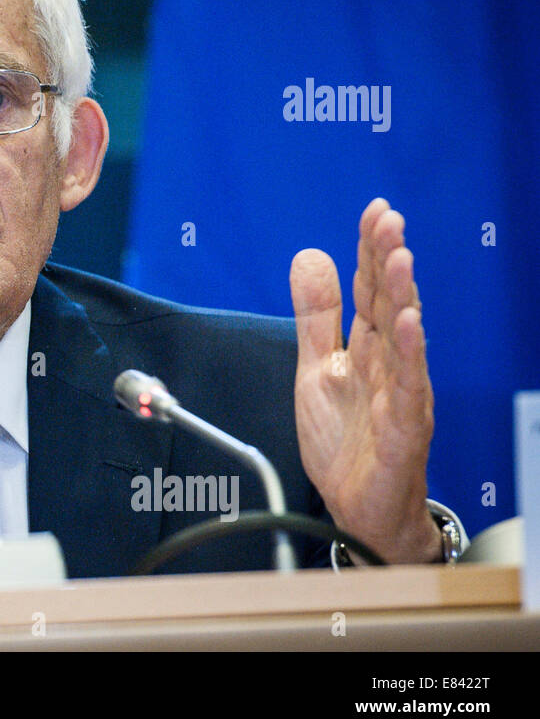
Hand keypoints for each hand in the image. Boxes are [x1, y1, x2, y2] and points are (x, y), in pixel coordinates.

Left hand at [289, 198, 441, 563]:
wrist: (355, 508)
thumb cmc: (345, 440)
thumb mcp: (315, 368)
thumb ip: (315, 316)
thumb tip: (309, 256)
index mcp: (366, 349)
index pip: (371, 291)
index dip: (370, 251)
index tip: (374, 210)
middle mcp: (388, 367)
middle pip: (390, 306)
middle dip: (389, 262)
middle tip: (389, 220)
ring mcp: (399, 398)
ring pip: (405, 342)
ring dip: (403, 299)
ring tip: (401, 259)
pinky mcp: (403, 433)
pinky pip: (408, 393)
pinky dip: (409, 360)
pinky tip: (409, 328)